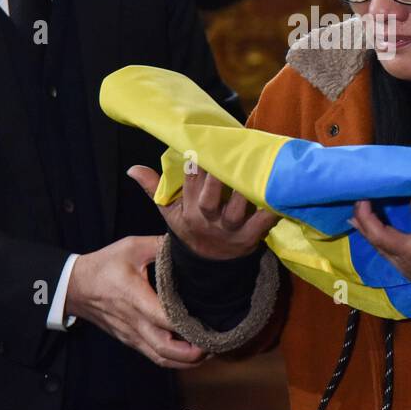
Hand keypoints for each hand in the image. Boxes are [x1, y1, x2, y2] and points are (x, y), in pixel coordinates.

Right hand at [64, 233, 206, 368]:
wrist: (75, 286)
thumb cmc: (104, 265)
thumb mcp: (132, 247)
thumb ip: (161, 245)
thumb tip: (190, 243)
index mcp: (135, 298)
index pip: (166, 320)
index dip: (190, 326)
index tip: (212, 324)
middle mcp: (134, 323)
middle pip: (166, 350)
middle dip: (194, 353)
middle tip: (216, 342)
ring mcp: (131, 335)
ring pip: (161, 359)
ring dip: (186, 360)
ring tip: (208, 350)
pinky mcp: (130, 340)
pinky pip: (154, 356)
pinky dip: (174, 358)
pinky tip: (190, 350)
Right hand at [128, 164, 278, 260]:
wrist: (210, 264)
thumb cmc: (191, 227)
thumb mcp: (170, 211)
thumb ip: (154, 188)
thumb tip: (132, 169)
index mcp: (188, 209)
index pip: (189, 184)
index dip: (196, 165)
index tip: (203, 145)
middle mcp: (207, 218)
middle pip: (210, 198)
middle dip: (217, 177)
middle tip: (228, 154)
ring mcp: (229, 229)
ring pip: (236, 210)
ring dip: (243, 192)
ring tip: (253, 171)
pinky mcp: (250, 238)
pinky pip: (261, 225)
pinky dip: (270, 213)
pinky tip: (278, 197)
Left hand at [350, 198, 410, 334]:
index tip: (409, 175)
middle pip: (380, 235)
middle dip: (368, 215)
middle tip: (362, 195)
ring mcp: (404, 265)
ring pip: (376, 244)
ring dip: (364, 226)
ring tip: (355, 208)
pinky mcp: (404, 270)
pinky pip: (381, 251)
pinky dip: (371, 237)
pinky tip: (363, 228)